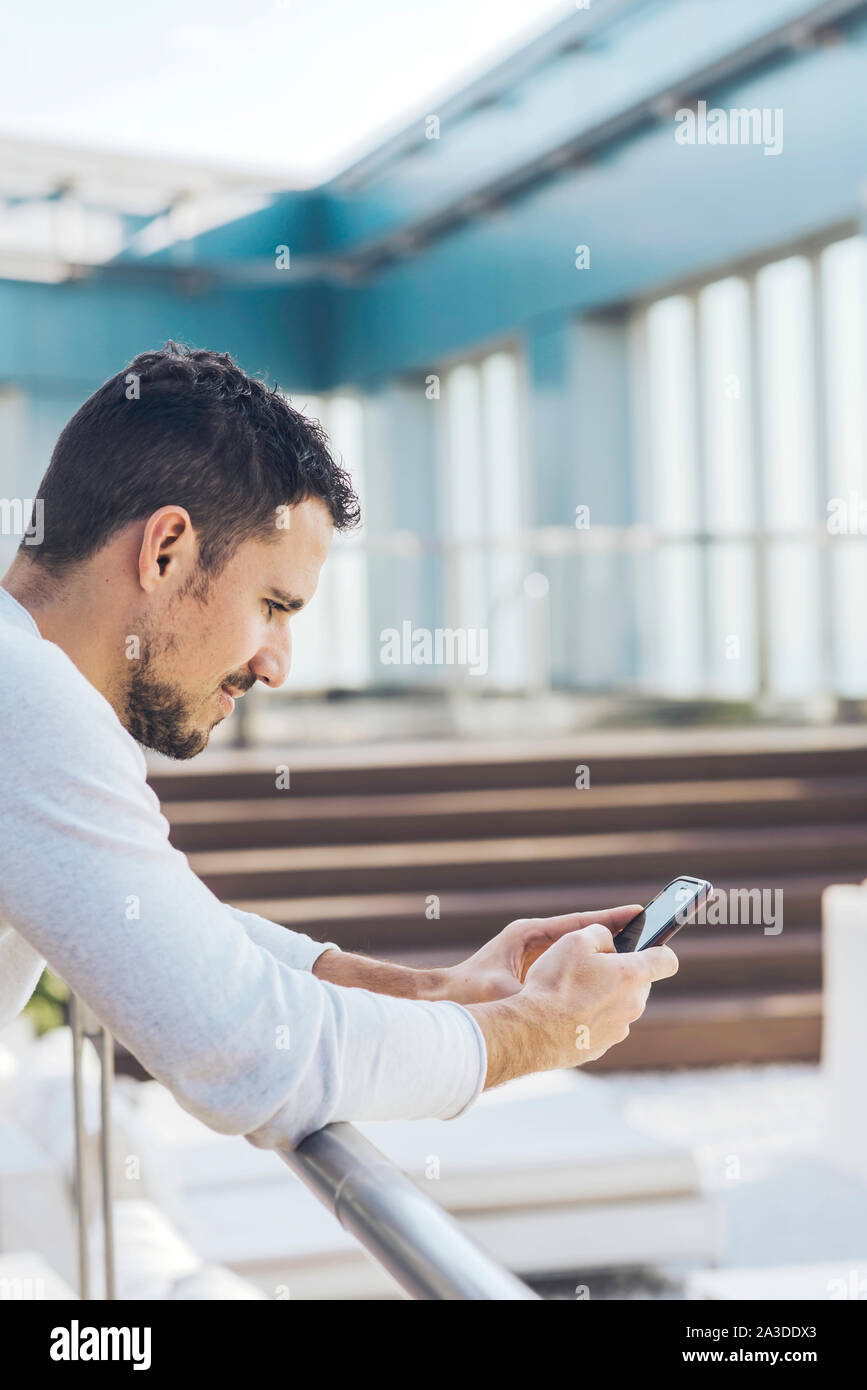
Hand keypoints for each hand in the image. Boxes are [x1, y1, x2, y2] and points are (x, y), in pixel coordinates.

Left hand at [438, 903, 643, 1004]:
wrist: (442, 1001)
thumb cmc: (468, 992)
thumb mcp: (504, 992)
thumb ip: (533, 994)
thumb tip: (565, 1000)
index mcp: (529, 935)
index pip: (578, 923)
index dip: (610, 919)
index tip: (639, 911)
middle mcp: (534, 943)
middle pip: (583, 936)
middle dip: (614, 939)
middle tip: (649, 940)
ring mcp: (534, 959)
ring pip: (577, 956)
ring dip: (602, 960)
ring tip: (635, 966)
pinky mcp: (533, 977)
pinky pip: (568, 975)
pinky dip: (586, 979)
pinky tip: (606, 993)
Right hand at [465, 925, 678, 1086]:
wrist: (532, 1032)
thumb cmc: (554, 983)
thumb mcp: (575, 939)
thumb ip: (601, 932)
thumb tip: (610, 940)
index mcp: (632, 975)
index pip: (667, 960)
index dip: (659, 949)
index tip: (647, 946)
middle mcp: (633, 1005)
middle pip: (639, 983)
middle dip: (620, 973)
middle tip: (590, 967)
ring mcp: (619, 1029)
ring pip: (620, 1004)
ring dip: (604, 995)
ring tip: (572, 992)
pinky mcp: (603, 1046)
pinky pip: (603, 1024)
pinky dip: (590, 1017)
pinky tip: (566, 1014)